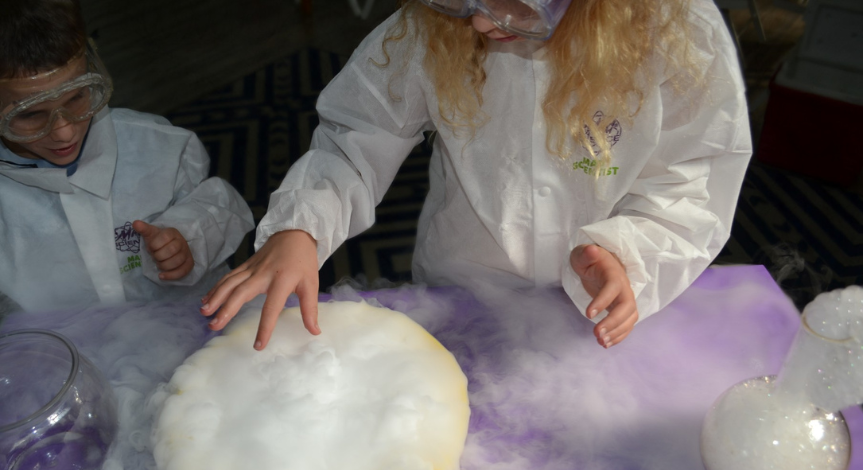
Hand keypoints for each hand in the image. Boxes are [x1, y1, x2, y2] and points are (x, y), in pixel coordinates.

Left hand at [132, 220, 193, 280]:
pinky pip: (183, 271)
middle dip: (159, 256)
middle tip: (155, 257)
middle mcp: (182, 241)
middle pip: (172, 249)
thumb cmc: (158, 241)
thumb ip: (144, 229)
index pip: (165, 237)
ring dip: (164, 266)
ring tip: (159, 265)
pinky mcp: (189, 263)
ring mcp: (187, 253)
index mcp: (172, 233)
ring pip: (178, 261)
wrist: (168, 247)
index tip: (151, 247)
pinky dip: (171, 275)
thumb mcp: (151, 234)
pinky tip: (161, 276)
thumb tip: (135, 223)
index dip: (154, 245)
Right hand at [200, 230, 320, 349]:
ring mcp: (252, 268)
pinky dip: (216, 287)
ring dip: (216, 297)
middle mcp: (263, 274)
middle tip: (214, 326)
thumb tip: (314, 331)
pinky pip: (229, 276)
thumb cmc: (304, 260)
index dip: (265, 327)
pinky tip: (207, 298)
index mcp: (282, 280)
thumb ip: (310, 308)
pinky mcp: (246, 264)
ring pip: (230, 283)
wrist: (295, 232)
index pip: (271, 307)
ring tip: (205, 313)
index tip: (258, 345)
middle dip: (226, 309)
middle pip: (241, 292)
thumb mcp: (311, 283)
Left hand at [570, 244, 637, 347]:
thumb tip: (592, 250)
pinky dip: (619, 336)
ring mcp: (626, 299)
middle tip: (596, 334)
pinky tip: (606, 344)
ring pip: (630, 318)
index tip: (588, 314)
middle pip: (627, 306)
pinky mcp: (623, 310)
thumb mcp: (582, 254)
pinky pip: (627, 325)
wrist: (599, 265)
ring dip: (617, 332)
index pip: (612, 288)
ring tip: (600, 342)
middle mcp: (624, 287)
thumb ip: (586, 253)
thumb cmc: (589, 259)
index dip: (602, 301)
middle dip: (613, 322)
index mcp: (614, 273)